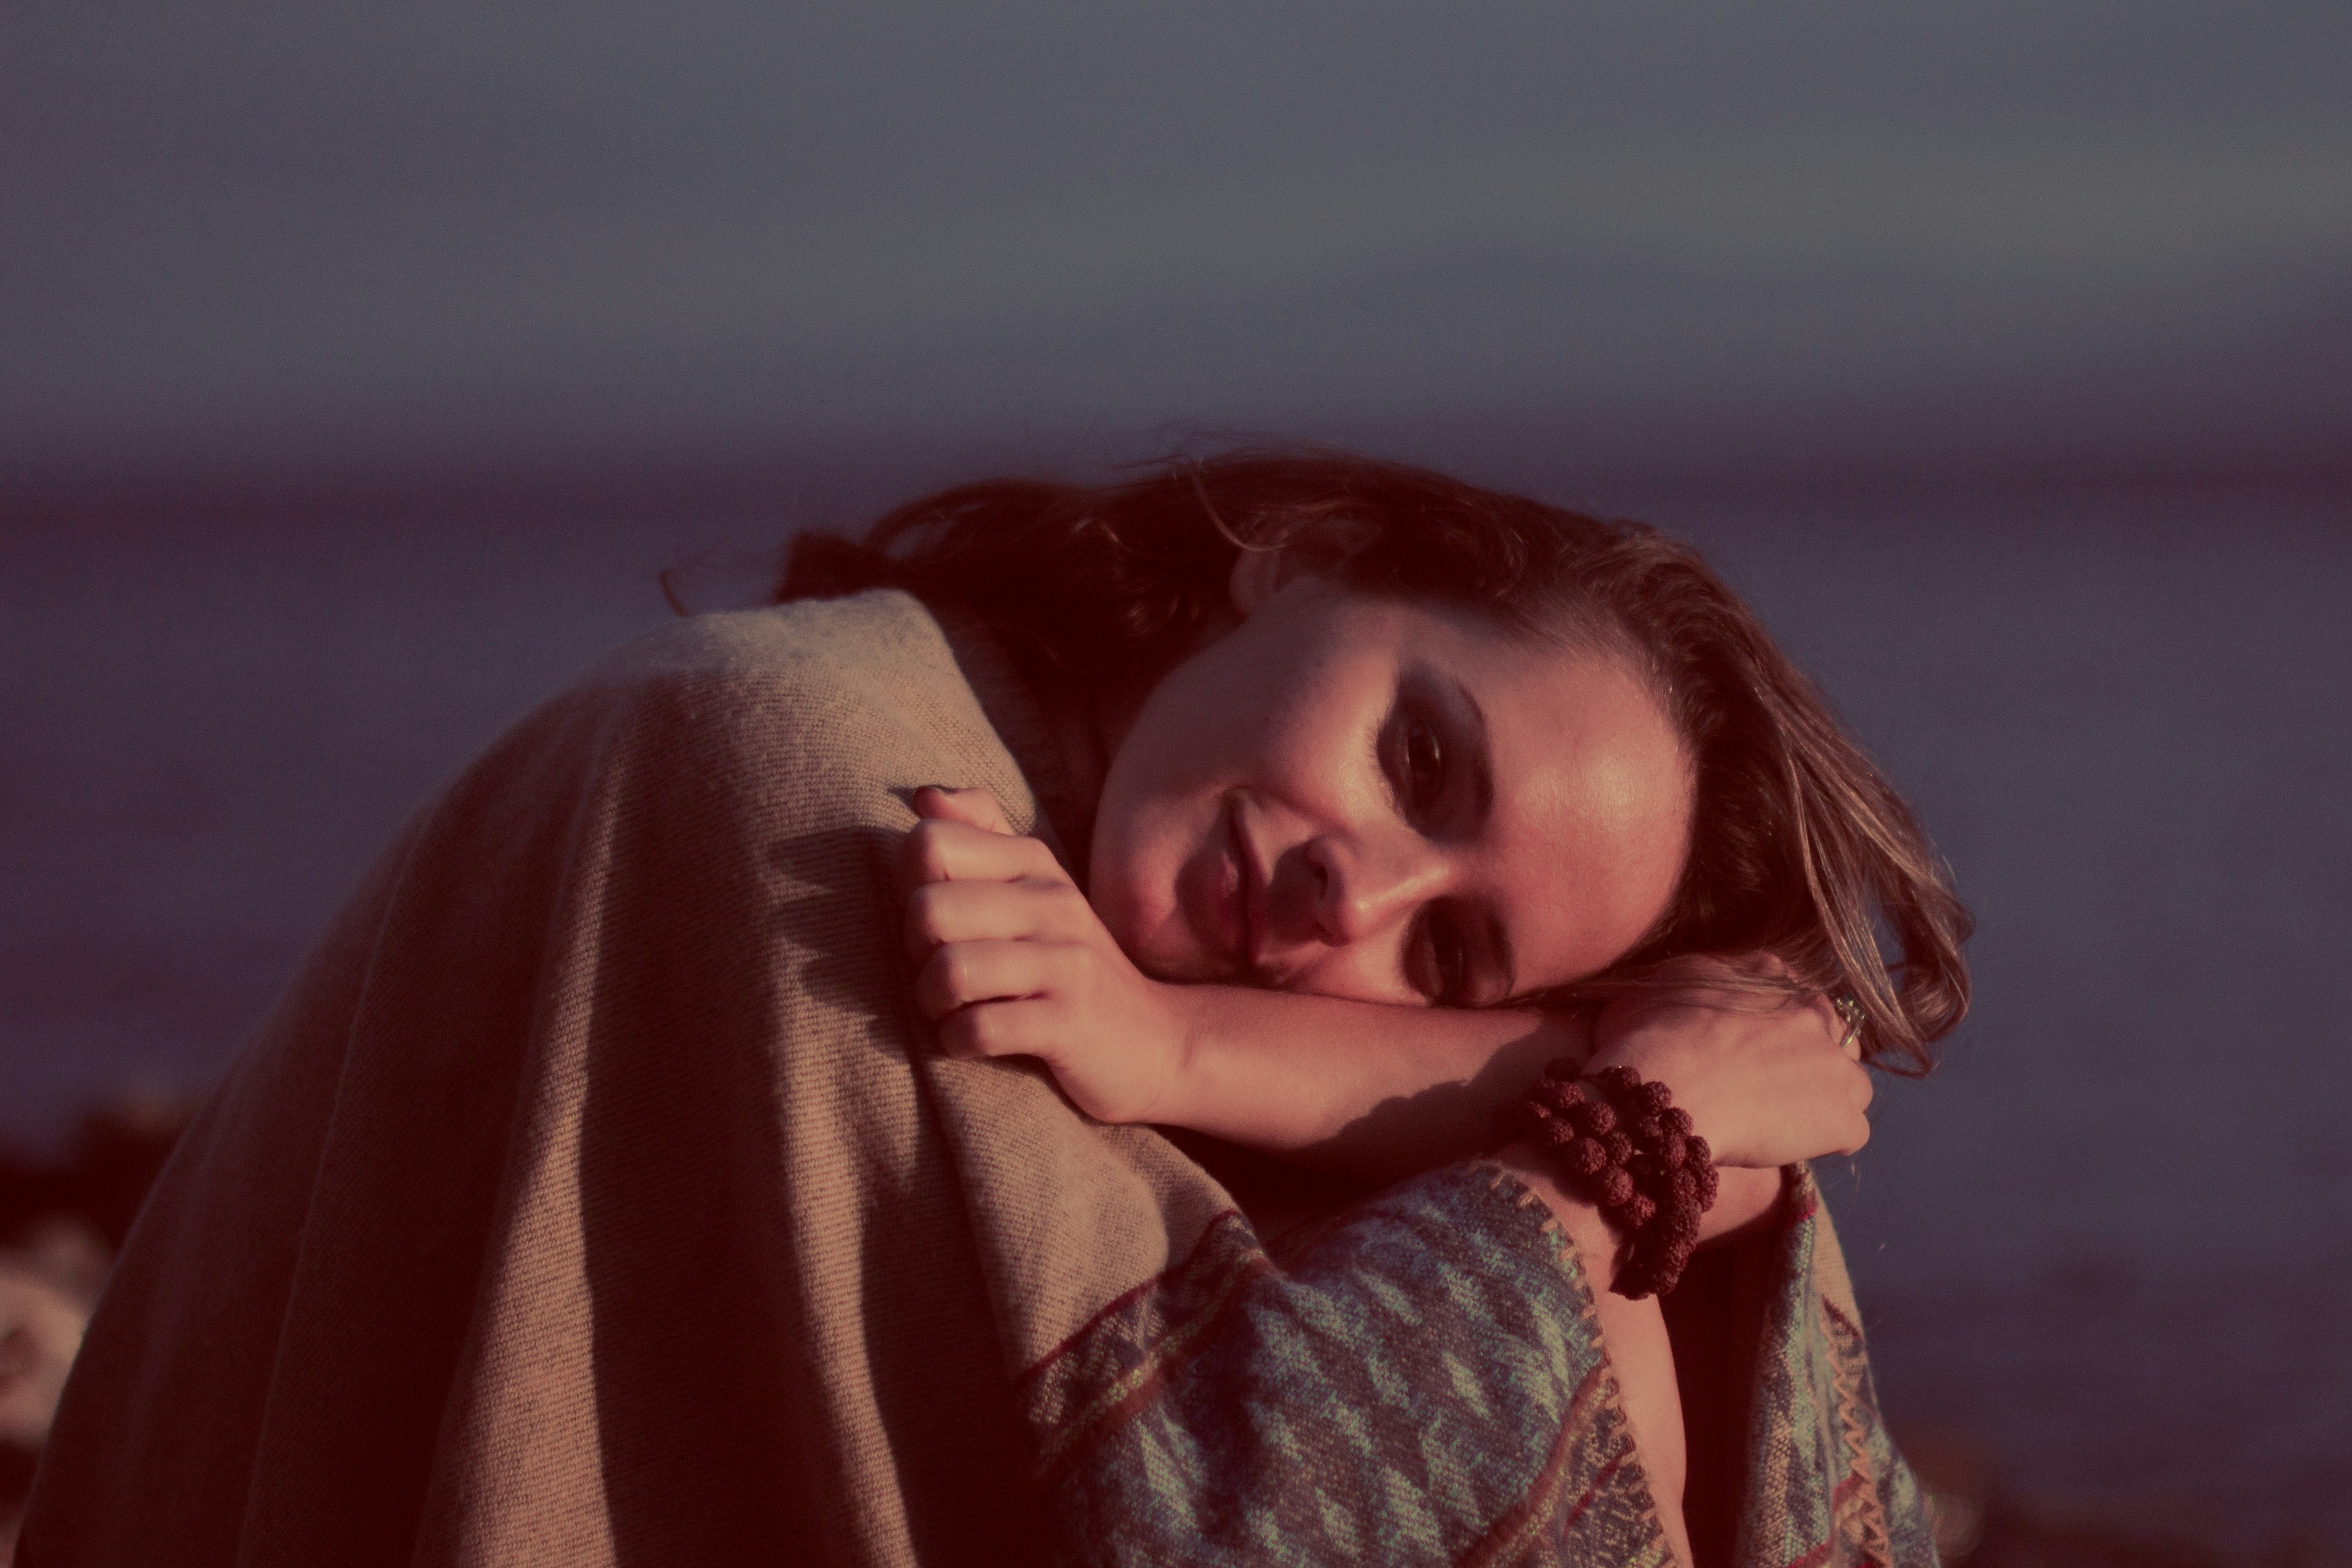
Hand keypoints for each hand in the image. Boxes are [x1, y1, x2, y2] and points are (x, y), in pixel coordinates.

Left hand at [898, 786, 1191, 1123]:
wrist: (1153, 1041)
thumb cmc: (1067, 964)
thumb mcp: (1034, 889)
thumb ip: (980, 834)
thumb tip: (925, 798)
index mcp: (1033, 863)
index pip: (929, 843)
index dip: (907, 887)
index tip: (937, 922)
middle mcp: (1053, 903)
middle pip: (928, 908)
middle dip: (913, 952)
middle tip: (937, 973)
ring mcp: (1066, 964)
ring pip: (950, 970)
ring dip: (931, 1001)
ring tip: (950, 1009)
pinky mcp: (1069, 1025)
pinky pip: (979, 1029)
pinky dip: (958, 1041)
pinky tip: (971, 1040)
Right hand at [1586, 955, 1870, 1169]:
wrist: (1666, 1091)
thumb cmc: (1652, 1035)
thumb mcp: (1676, 979)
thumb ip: (1717, 973)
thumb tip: (1728, 976)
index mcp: (1778, 980)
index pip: (1799, 1000)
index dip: (1781, 1027)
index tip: (1758, 1048)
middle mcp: (1817, 1015)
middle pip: (1836, 1038)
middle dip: (1813, 1060)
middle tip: (1774, 1085)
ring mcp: (1835, 1068)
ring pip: (1852, 1085)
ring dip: (1827, 1100)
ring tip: (1787, 1120)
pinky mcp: (1840, 1119)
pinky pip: (1851, 1134)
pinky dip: (1827, 1141)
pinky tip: (1790, 1145)